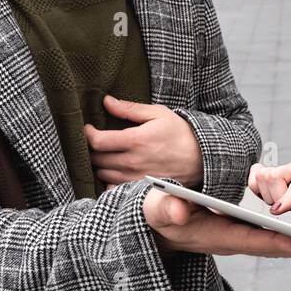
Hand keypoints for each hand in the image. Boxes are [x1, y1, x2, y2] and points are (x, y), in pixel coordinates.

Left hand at [85, 95, 202, 186]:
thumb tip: (106, 101)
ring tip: (106, 154)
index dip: (87, 134)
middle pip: (96, 158)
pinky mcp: (139, 189)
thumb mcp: (158, 114)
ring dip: (99, 164)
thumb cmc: (181, 133)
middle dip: (92, 149)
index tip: (87, 129)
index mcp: (136, 140)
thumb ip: (130, 109)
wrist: (202, 159)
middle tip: (97, 140)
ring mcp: (135, 178)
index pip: (98, 141)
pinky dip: (109, 179)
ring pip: (102, 173)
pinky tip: (114, 169)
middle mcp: (133, 161)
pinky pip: (113, 187)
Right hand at [142, 189, 290, 261]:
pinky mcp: (238, 234)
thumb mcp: (158, 209)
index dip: (283, 242)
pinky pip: (270, 238)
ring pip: (275, 244)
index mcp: (218, 236)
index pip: (257, 240)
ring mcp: (237, 239)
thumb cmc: (157, 215)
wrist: (155, 228)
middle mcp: (233, 241)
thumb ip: (167, 209)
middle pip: (274, 247)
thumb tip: (177, 213)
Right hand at [248, 160, 290, 222]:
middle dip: (277, 199)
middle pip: (273, 177)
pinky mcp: (272, 173)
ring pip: (261, 177)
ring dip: (270, 196)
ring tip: (286, 204)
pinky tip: (273, 198)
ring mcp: (283, 169)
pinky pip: (254, 178)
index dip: (287, 197)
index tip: (277, 210)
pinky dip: (258, 190)